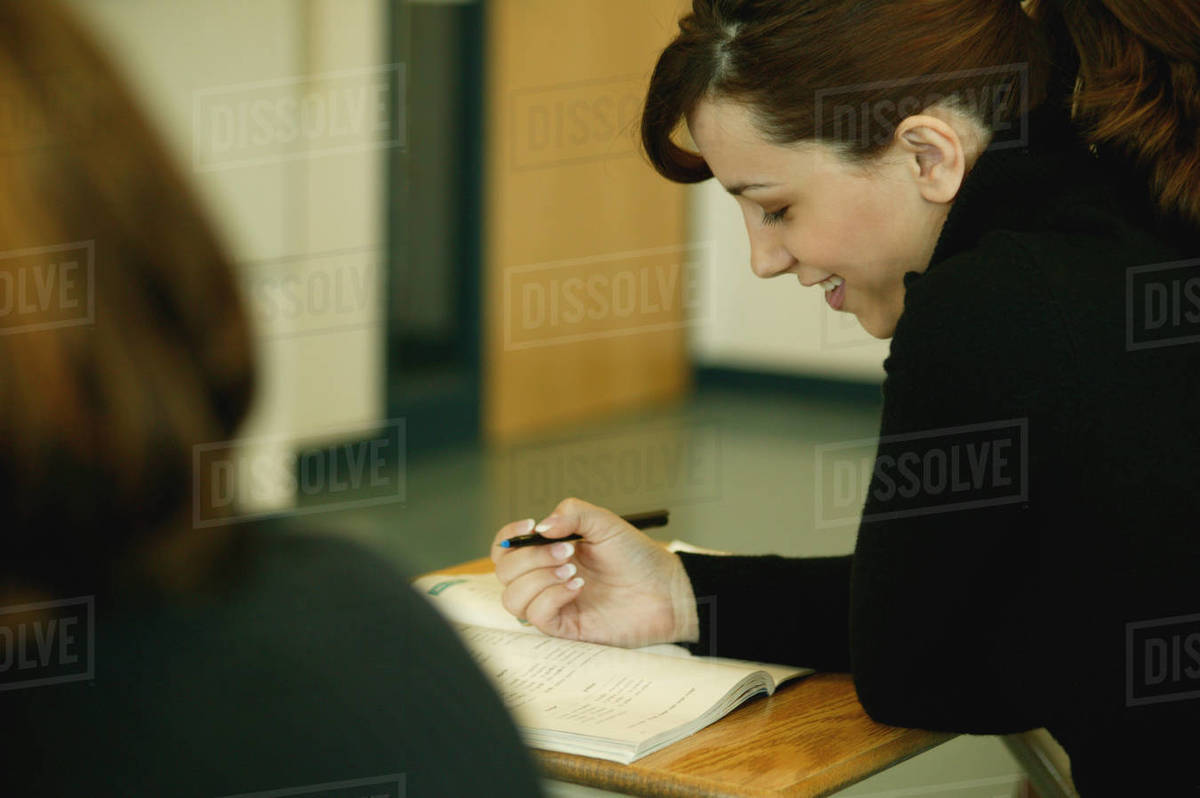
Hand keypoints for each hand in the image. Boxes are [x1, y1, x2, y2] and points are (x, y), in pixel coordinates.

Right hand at [490, 497, 698, 647]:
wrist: (665, 589)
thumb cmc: (637, 557)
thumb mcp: (604, 523)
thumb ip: (572, 513)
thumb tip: (541, 528)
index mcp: (548, 552)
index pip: (507, 549)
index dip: (508, 537)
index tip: (530, 526)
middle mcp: (545, 578)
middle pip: (504, 573)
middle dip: (530, 558)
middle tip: (567, 551)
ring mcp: (554, 604)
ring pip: (513, 598)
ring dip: (538, 579)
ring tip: (573, 571)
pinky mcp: (565, 627)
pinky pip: (537, 616)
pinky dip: (551, 598)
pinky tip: (577, 588)